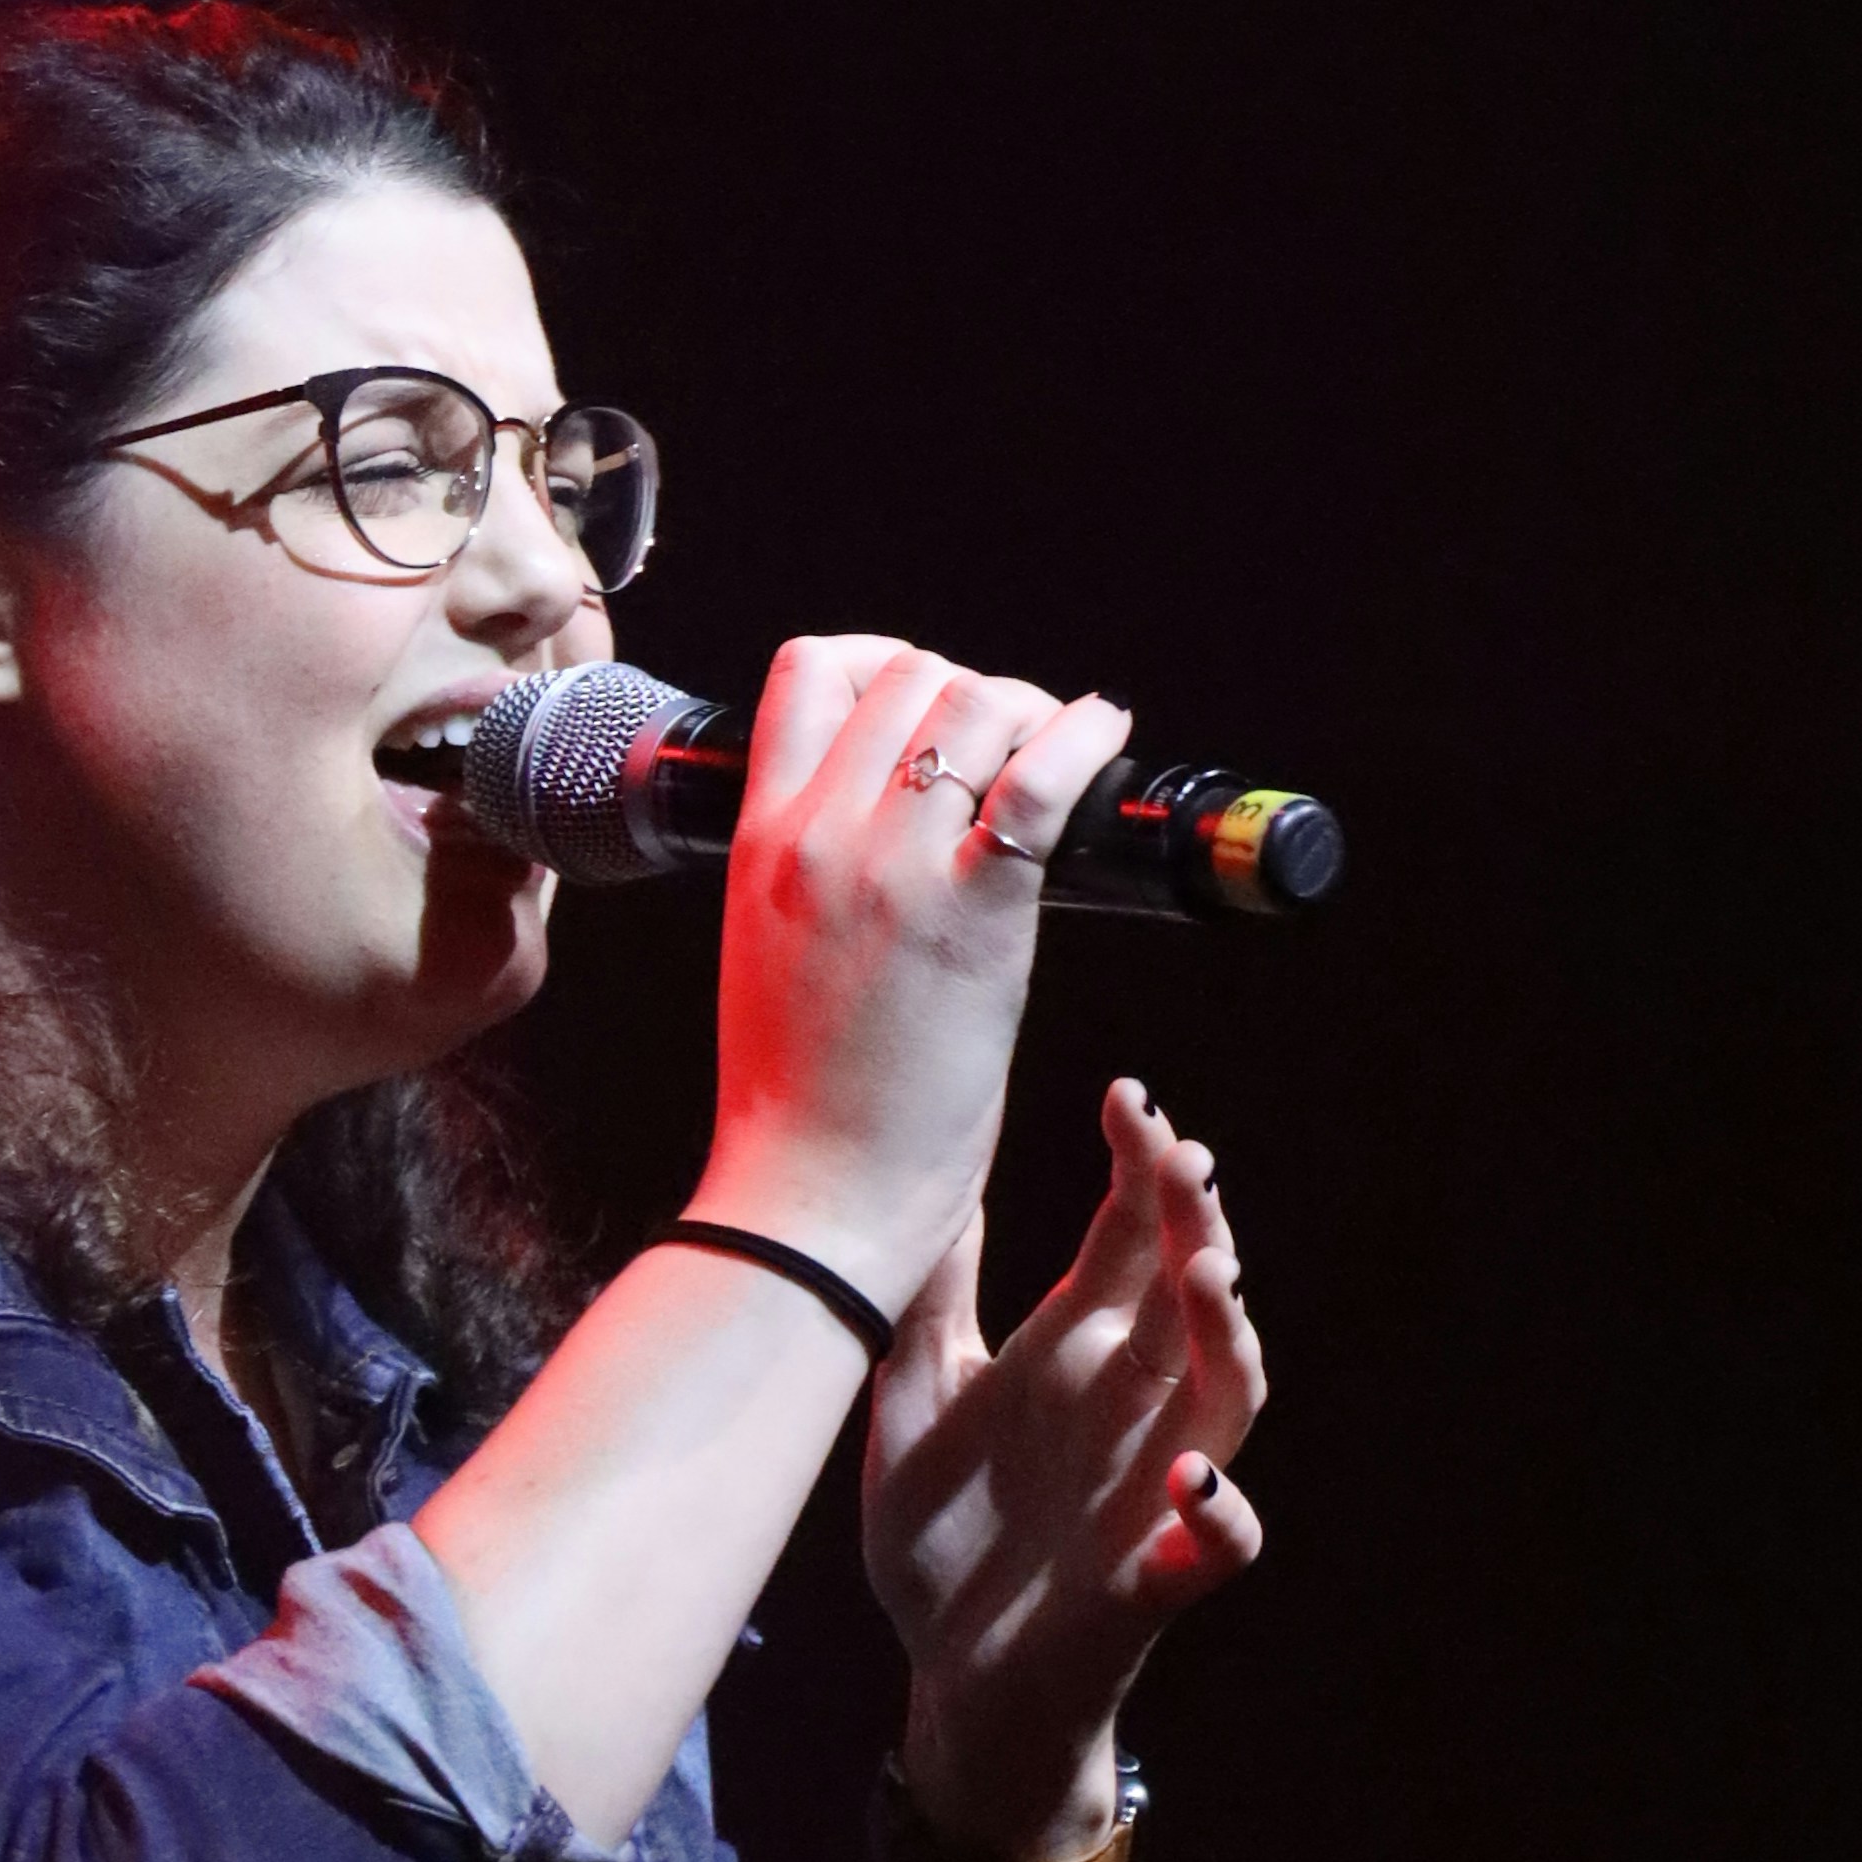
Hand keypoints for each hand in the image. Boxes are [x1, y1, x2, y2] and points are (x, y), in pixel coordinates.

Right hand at [690, 634, 1130, 1314]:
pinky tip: (1104, 735)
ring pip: (974, 703)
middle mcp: (820, 835)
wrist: (809, 1199)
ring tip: (1059, 745)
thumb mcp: (767, 951)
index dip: (879, 662)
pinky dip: (1085, 738)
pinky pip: (1039, 781)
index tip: (923, 699)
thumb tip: (878, 835)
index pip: (804, 672)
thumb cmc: (797, 1103)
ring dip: (1030, 708)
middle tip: (1013, 737)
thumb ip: (809, 877)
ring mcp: (895, 870)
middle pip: (908, 676)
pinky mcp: (975, 917)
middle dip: (972, 688)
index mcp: (757, 842)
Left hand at [863, 1077, 1266, 1854]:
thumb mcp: (912, 1400)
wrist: (950, 1674)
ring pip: (1232, 1395)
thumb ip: (928, 1299)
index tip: (1127, 1098)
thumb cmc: (943, 1537)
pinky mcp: (1160, 1576)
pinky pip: (1224, 1539)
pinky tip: (1188, 1477)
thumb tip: (928, 1175)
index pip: (1126, 1240)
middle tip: (1184, 1156)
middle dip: (1194, 1223)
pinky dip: (1221, 1508)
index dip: (1138, 1168)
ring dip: (1230, 1334)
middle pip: (1188, 1294)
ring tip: (1206, 1275)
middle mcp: (1132, 1406)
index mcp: (1075, 1353)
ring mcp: (1156, 1487)